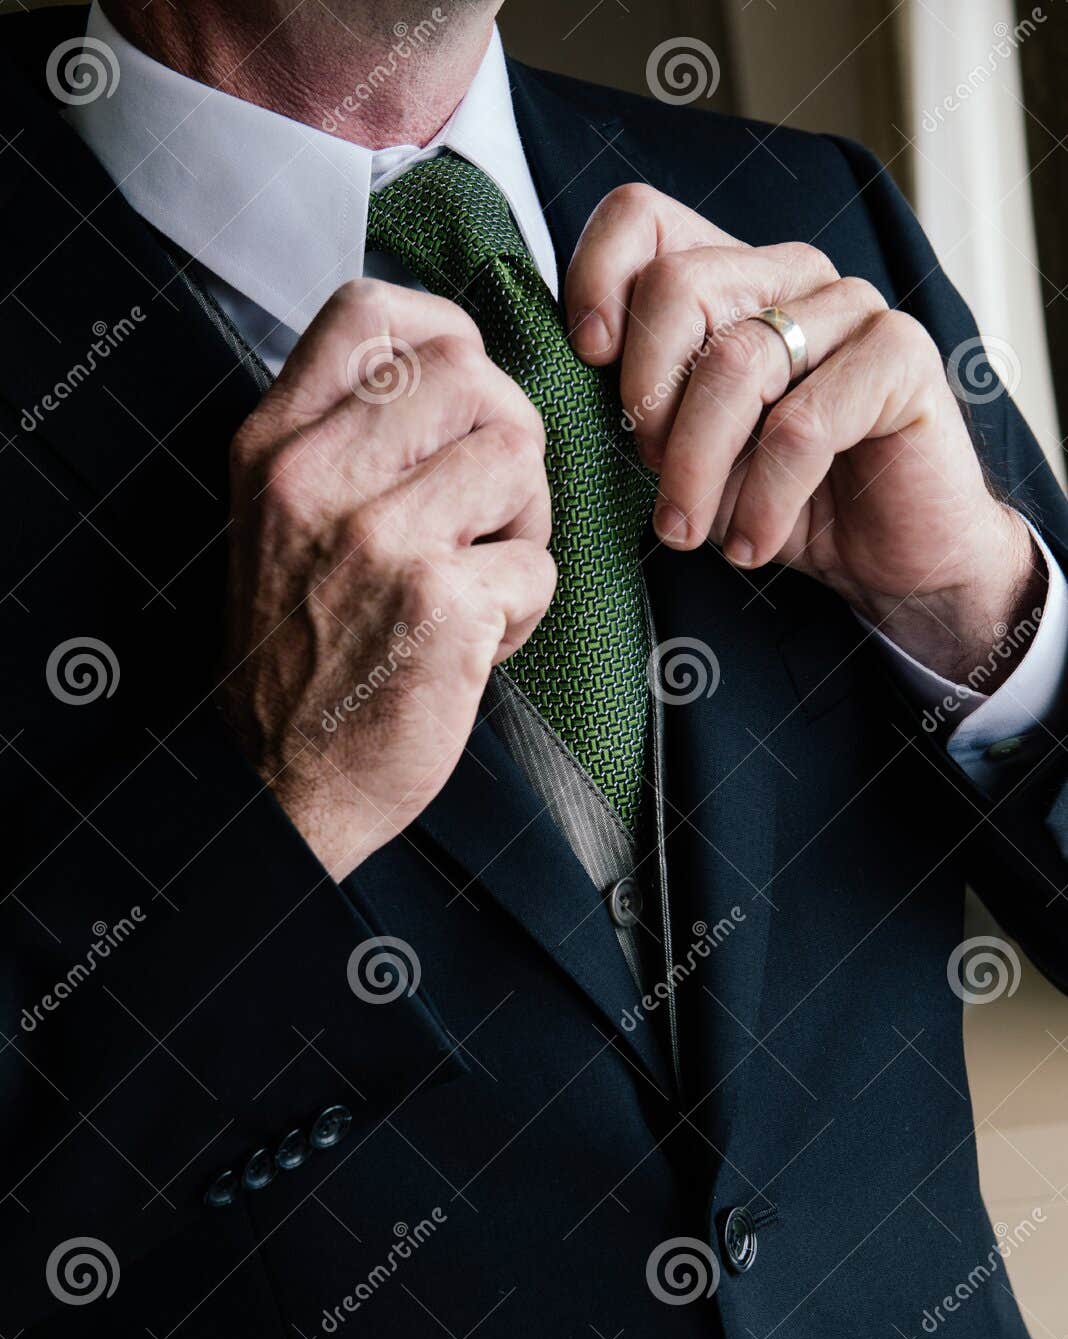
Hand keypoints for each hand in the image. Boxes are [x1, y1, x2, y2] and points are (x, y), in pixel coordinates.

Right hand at [221, 280, 554, 878]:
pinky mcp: (439, 605)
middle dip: (505, 442)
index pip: (367, 313)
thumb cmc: (299, 654)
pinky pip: (536, 566)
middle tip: (485, 515)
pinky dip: (525, 609)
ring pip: (517, 458)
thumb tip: (454, 371)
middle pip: (471, 378)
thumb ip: (344, 442)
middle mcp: (316, 479)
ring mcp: (378, 540)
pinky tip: (477, 642)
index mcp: (274, 448)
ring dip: (523, 525)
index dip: (445, 334)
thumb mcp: (279, 522)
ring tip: (479, 579)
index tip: (464, 390)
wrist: (282, 781)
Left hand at [565, 184, 1041, 686]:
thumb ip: (642, 405)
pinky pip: (802, 425)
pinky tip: (753, 541)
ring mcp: (851, 307)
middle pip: (676, 286)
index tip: (588, 362)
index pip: (642, 219)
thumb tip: (573, 381)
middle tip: (653, 477)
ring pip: (736, 363)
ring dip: (698, 468)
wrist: (890, 559)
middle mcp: (789, 274)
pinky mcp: (902, 356)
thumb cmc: (781, 501)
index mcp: (729, 279)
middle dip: (648, 399)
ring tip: (688, 532)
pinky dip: (764, 497)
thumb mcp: (687, 454)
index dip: (597, 277)